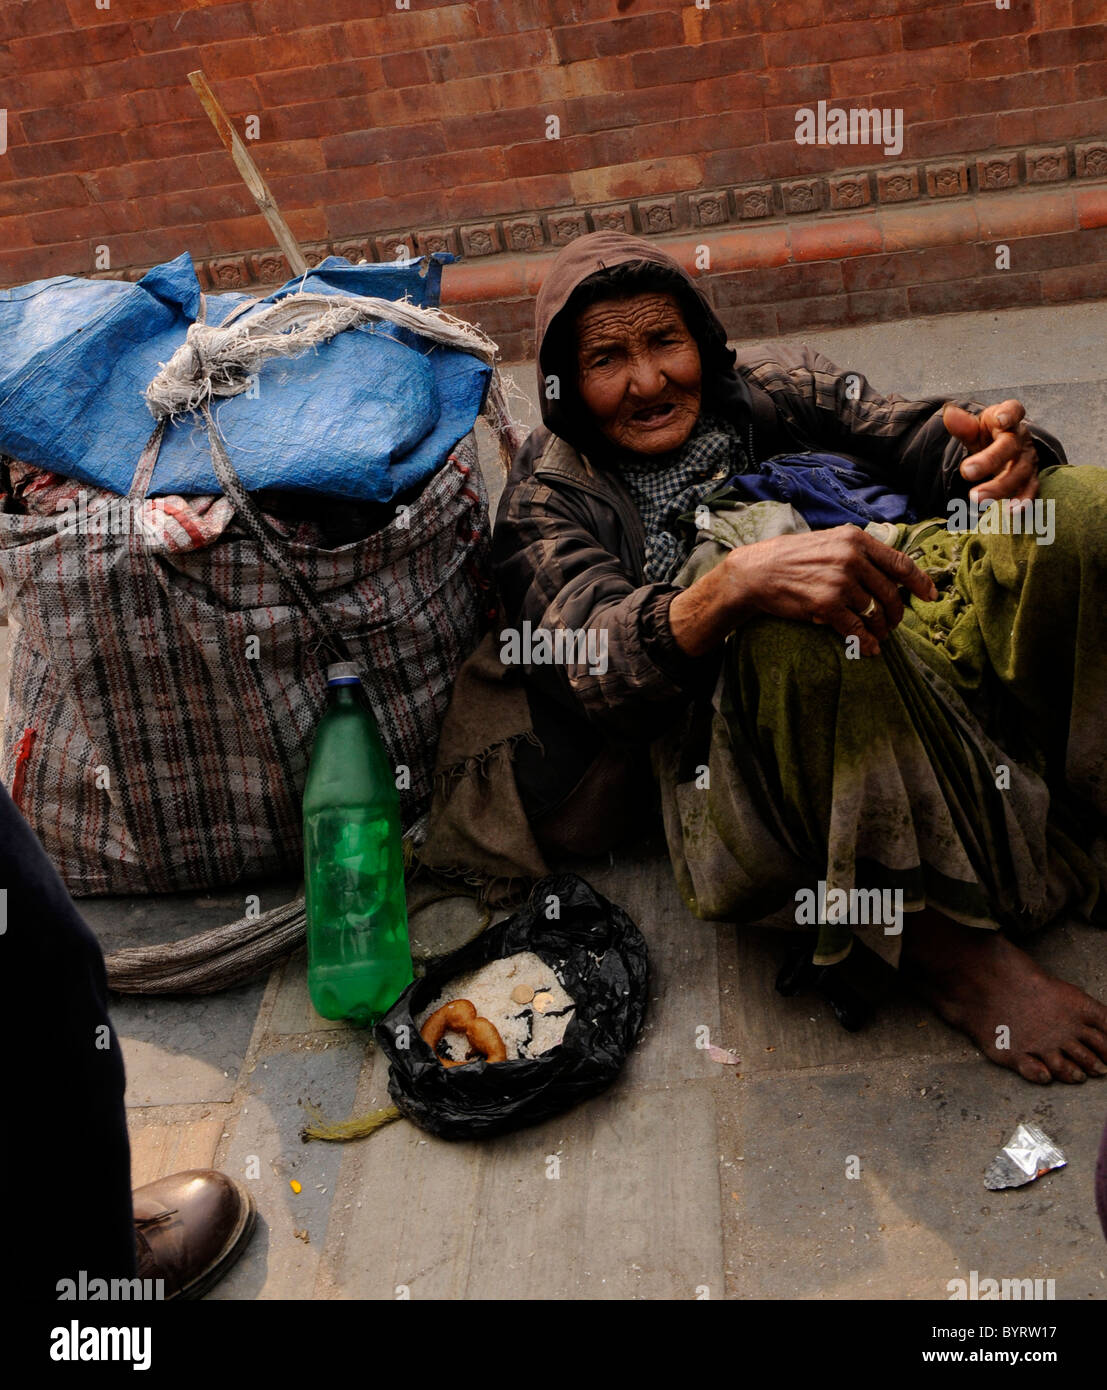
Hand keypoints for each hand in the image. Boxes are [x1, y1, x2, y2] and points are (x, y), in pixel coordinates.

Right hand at [730, 525, 937, 656]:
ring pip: (876, 611)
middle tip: (894, 623)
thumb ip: (858, 551)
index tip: (931, 596)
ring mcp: (839, 581)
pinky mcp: (826, 604)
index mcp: (855, 539)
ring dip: (882, 628)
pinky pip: (856, 627)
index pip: (899, 562)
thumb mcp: (829, 541)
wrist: (756, 572)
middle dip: (897, 612)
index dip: (920, 582)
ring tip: (879, 635)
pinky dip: (866, 641)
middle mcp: (851, 557)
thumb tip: (888, 570)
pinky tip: (869, 648)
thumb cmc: (791, 558)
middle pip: (891, 591)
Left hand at [943, 400, 1039, 504]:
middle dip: (989, 460)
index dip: (1009, 414)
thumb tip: (948, 412)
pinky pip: (1030, 490)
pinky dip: (1023, 501)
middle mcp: (1021, 439)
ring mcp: (1028, 460)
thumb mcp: (975, 429)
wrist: (1006, 450)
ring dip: (1000, 487)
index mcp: (1008, 419)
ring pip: (1019, 473)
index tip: (1000, 420)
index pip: (1013, 410)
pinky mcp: (1031, 479)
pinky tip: (1012, 513)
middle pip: (1010, 447)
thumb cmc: (989, 436)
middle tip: (966, 472)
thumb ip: (963, 425)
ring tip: (978, 499)